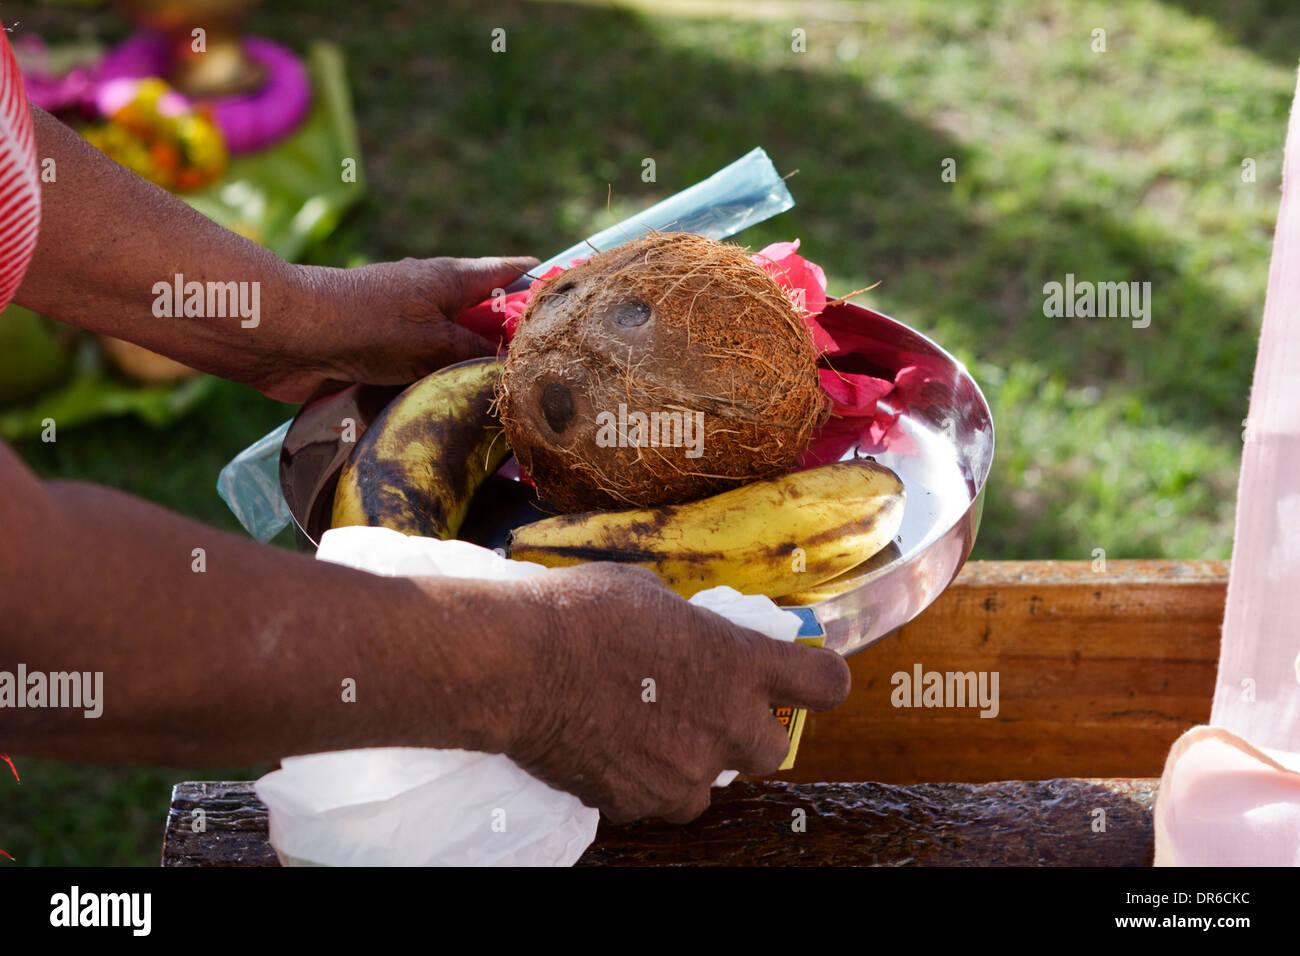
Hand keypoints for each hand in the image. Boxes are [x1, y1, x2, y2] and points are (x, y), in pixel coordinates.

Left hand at [257, 255, 537, 401]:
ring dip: (476, 382)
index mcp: (451, 279)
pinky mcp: (383, 362)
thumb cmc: (361, 324)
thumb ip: (476, 354)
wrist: (284, 337)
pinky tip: (463, 426)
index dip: (545, 285)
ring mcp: (408, 333)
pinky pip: (426, 382)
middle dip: (516, 350)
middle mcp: (433, 303)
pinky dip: (443, 399)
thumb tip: (513, 371)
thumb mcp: (433, 341)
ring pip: (458, 358)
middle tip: (555, 383)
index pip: (512, 273)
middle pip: (489, 323)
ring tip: (515, 415)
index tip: (578, 304)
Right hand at [504, 564, 850, 823]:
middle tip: (705, 713)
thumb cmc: (580, 612)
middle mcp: (724, 724)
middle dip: (744, 736)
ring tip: (643, 734)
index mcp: (738, 663)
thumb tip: (688, 633)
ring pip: (707, 786)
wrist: (518, 666)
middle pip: (772, 751)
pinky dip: (638, 783)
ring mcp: (682, 772)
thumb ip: (686, 625)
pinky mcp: (638, 802)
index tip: (801, 677)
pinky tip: (607, 751)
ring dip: (687, 765)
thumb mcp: (649, 595)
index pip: (824, 683)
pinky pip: (652, 802)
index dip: (817, 680)